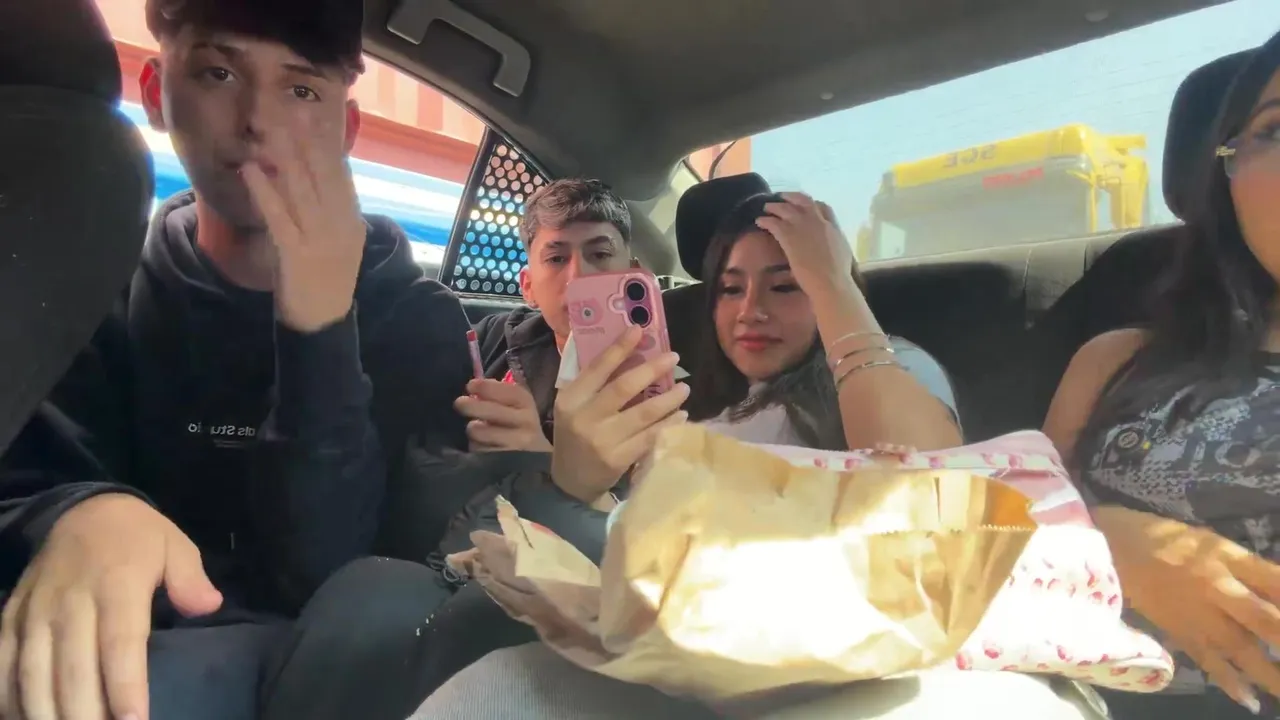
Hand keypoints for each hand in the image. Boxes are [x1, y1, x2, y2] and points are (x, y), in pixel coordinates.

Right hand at [0, 494, 221, 719]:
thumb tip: (209, 606)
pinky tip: (22, 719)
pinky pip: (3, 660)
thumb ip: (190, 579)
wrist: (83, 509)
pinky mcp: (12, 616)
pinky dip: (8, 694)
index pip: (120, 643)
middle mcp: (71, 600)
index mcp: (117, 583)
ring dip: (45, 711)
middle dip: (86, 712)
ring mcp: (36, 610)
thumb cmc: (137, 537)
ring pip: (33, 670)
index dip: (125, 685)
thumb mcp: (174, 545)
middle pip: (74, 667)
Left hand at [242, 115, 365, 332]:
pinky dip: (265, 191)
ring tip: (264, 126)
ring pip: (300, 189)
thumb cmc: (326, 283)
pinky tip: (250, 169)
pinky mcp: (297, 254)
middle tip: (282, 105)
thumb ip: (331, 213)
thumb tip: (315, 179)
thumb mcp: (337, 243)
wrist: (324, 325)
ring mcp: (320, 239)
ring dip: (281, 155)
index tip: (309, 111)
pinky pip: (280, 217)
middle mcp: (340, 225)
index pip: (339, 173)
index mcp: (350, 220)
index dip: (325, 141)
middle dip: (300, 138)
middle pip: (320, 173)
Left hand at [455, 379, 551, 452]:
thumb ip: (499, 394)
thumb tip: (474, 385)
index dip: (486, 387)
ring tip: (477, 430)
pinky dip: (477, 446)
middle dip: (470, 406)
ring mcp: (516, 445)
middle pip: (491, 411)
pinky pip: (478, 449)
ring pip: (479, 432)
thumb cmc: (521, 426)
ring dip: (473, 430)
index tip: (470, 385)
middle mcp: (525, 424)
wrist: (538, 458)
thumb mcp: (518, 406)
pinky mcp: (504, 462)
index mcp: (527, 405)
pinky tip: (483, 445)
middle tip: (460, 403)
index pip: (508, 392)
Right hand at [552, 328, 689, 503]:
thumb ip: (592, 382)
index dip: (619, 347)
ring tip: (684, 388)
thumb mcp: (573, 406)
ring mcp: (602, 440)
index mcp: (571, 398)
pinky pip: (650, 437)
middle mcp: (585, 417)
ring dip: (669, 398)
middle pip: (624, 387)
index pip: (597, 367)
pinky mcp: (618, 459)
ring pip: (643, 413)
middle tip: (673, 358)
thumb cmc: (575, 435)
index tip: (638, 330)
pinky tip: (681, 416)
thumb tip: (623, 348)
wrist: (570, 481)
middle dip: (652, 369)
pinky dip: (668, 424)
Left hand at [756, 192, 856, 297]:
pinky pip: (773, 223)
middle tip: (782, 196)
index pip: (823, 208)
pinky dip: (765, 220)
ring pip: (785, 209)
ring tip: (766, 207)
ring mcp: (802, 226)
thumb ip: (833, 242)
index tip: (806, 206)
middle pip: (803, 201)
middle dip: (791, 196)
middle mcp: (818, 221)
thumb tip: (829, 243)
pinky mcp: (789, 236)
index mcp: (833, 226)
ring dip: (774, 206)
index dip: (813, 204)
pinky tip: (759, 221)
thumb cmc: (838, 273)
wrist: (829, 281)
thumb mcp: (841, 251)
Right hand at [1095, 505, 1279, 711]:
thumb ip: (1246, 566)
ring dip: (1269, 672)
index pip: (1276, 582)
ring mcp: (1197, 612)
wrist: (1106, 546)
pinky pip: (1208, 660)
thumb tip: (1278, 591)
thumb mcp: (1208, 541)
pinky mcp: (1179, 631)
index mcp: (1225, 557)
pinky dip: (1229, 682)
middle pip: (1265, 619)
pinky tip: (1250, 702)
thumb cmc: (1159, 536)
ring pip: (1241, 647)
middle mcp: (1216, 586)